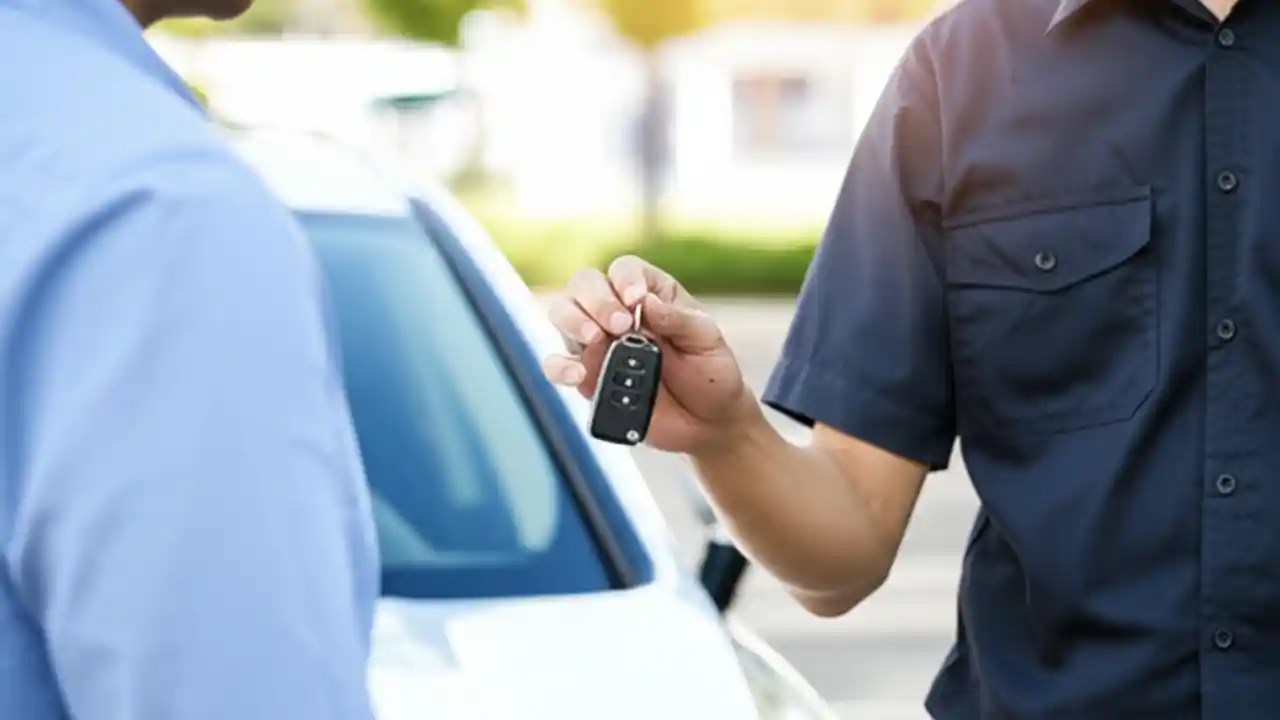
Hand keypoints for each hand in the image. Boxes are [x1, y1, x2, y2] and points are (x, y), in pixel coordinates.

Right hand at [542, 256, 753, 453]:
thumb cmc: (711, 374)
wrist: (708, 422)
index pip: (624, 269)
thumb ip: (679, 320)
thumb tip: (646, 302)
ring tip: (596, 340)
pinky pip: (556, 364)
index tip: (637, 301)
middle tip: (621, 325)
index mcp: (650, 294)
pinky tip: (575, 374)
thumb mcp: (708, 342)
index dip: (625, 279)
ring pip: (563, 314)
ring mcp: (598, 344)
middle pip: (584, 284)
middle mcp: (617, 312)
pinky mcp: (588, 377)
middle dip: (597, 300)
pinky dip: (557, 366)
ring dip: (573, 322)